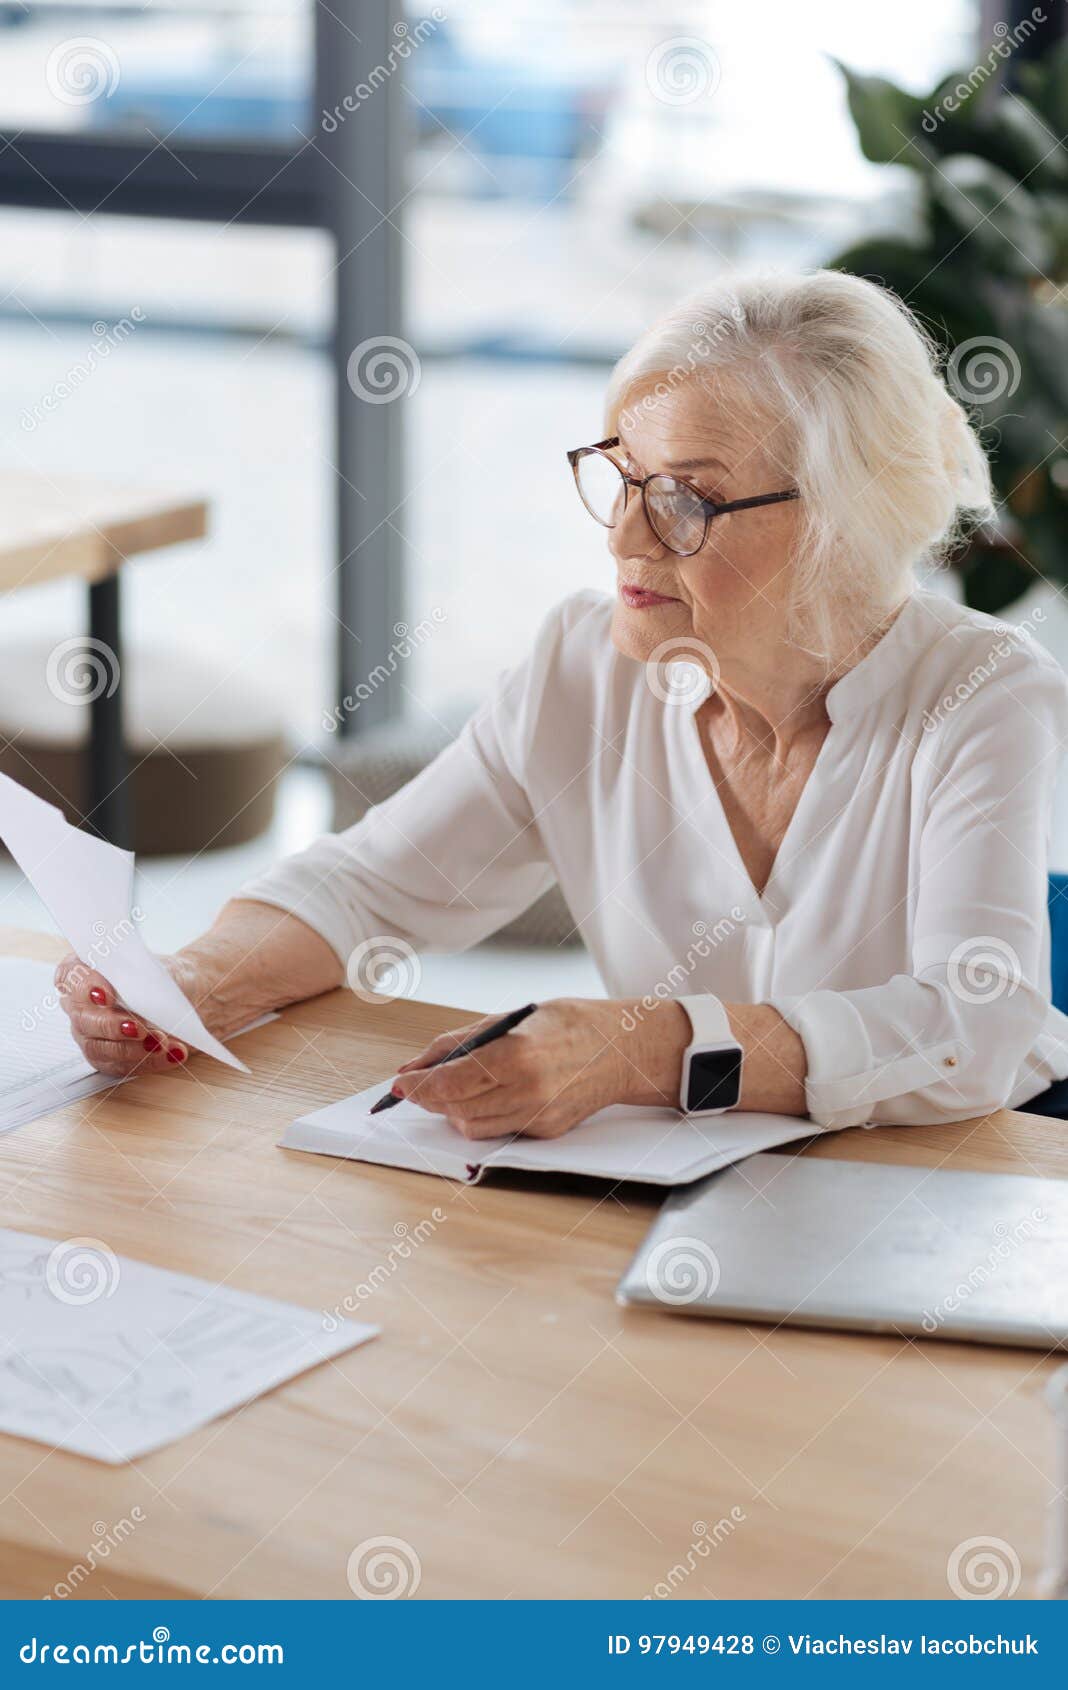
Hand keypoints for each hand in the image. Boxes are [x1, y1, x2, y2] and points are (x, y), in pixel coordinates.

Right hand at [54, 952, 196, 1077]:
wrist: (189, 998)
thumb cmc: (167, 979)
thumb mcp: (162, 970)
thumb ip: (143, 976)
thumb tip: (135, 990)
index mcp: (89, 971)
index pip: (71, 975)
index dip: (83, 986)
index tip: (105, 994)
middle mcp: (83, 1004)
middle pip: (83, 1019)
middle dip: (112, 1026)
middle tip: (139, 1029)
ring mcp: (92, 1034)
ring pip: (99, 1048)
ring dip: (132, 1049)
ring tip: (161, 1043)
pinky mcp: (108, 1059)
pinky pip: (120, 1066)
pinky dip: (149, 1062)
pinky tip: (171, 1054)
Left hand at [390, 997, 689, 1139]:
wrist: (624, 1049)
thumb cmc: (570, 1023)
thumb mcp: (512, 1018)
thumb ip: (460, 1042)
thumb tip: (415, 1064)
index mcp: (516, 1055)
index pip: (449, 1083)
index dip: (417, 1087)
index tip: (400, 1084)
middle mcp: (526, 1091)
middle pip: (455, 1108)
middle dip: (429, 1098)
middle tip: (417, 1085)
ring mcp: (538, 1116)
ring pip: (472, 1127)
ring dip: (452, 1111)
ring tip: (451, 1090)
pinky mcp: (546, 1130)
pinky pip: (498, 1131)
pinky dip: (480, 1117)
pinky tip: (484, 1097)